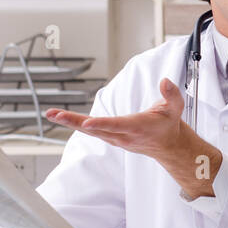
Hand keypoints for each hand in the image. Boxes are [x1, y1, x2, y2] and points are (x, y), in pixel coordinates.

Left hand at [44, 77, 184, 156]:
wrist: (167, 145)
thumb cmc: (168, 124)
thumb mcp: (176, 108)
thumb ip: (171, 94)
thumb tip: (165, 81)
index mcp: (138, 127)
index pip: (117, 125)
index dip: (102, 124)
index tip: (88, 123)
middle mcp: (123, 135)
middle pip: (95, 129)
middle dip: (75, 122)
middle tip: (55, 115)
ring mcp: (115, 139)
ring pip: (89, 131)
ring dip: (70, 122)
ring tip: (51, 114)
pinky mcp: (110, 138)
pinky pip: (90, 131)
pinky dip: (75, 124)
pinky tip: (61, 118)